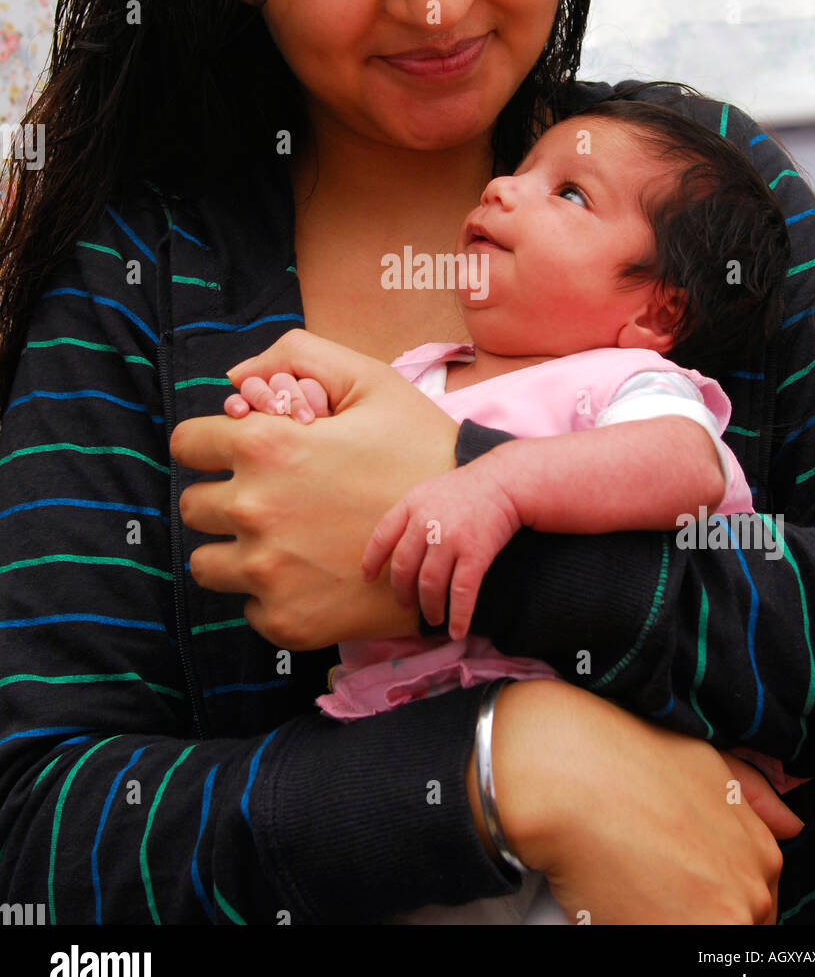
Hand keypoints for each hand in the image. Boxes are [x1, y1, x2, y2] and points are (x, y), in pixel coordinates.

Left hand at [169, 328, 460, 648]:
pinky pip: (246, 607)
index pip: (186, 444)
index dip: (210, 444)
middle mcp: (256, 509)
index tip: (235, 454)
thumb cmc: (419, 450)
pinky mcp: (286, 621)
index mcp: (267, 446)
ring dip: (235, 551)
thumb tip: (234, 378)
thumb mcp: (371, 382)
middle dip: (224, 498)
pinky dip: (271, 595)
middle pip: (193, 506)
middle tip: (273, 498)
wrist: (466, 534)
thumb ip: (297, 355)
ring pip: (207, 563)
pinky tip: (313, 574)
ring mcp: (268, 572)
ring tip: (286, 541)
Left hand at [361, 462, 520, 638]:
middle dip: (402, 592)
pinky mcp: (475, 554)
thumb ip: (410, 516)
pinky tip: (456, 630)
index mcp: (411, 505)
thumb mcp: (428, 492)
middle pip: (404, 567)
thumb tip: (393, 550)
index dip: (372, 561)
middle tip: (406, 605)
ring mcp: (451, 539)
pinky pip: (461, 593)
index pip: (382, 537)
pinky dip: (458, 616)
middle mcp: (427, 522)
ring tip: (432, 618)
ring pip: (430, 584)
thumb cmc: (464, 491)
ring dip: (429, 608)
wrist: (504, 483)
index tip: (368, 578)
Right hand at [469, 680, 800, 923]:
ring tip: (630, 892)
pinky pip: (668, 950)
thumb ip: (755, 797)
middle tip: (649, 885)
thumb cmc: (628, 759)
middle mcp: (748, 895)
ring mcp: (714, 925)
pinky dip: (642, 928)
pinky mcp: (672, 941)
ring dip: (667, 920)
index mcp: (761, 856)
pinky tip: (618, 907)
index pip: (753, 903)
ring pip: (699, 937)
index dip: (711, 894)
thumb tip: (791, 826)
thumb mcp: (707, 761)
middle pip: (731, 926)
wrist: (567, 773)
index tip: (681, 885)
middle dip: (693, 911)